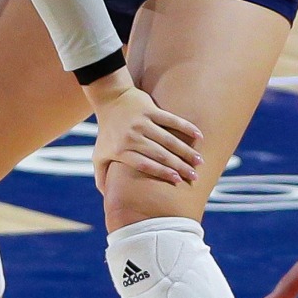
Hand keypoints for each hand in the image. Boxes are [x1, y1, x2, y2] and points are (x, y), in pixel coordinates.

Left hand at [86, 73, 201, 191]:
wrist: (108, 98)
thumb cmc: (106, 132)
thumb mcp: (99, 155)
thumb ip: (102, 177)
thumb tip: (109, 199)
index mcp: (120, 150)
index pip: (144, 164)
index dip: (161, 172)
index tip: (178, 180)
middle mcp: (131, 136)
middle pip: (159, 154)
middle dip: (179, 166)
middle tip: (194, 176)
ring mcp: (141, 122)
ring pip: (168, 139)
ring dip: (185, 151)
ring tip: (199, 161)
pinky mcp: (150, 109)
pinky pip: (171, 119)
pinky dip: (186, 127)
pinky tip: (199, 136)